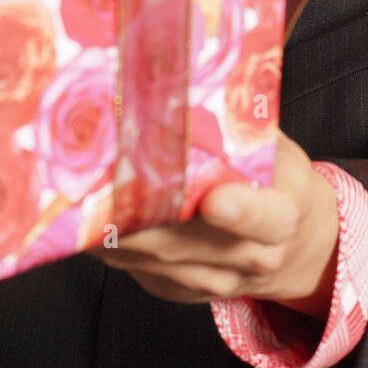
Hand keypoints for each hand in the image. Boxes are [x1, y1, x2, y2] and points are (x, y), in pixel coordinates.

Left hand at [89, 130, 338, 319]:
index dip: (239, 211)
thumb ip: (236, 124)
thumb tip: (178, 78)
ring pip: (153, 256)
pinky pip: (135, 266)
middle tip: (101, 176)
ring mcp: (211, 280)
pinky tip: (82, 208)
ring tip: (77, 187)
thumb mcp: (272, 144)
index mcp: (282, 214)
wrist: (290, 243)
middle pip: (186, 240)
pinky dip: (107, 238)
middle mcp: (250, 256)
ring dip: (112, 225)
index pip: (267, 218)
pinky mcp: (176, 289)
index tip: (212, 199)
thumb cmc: (274, 177)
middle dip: (140, 209)